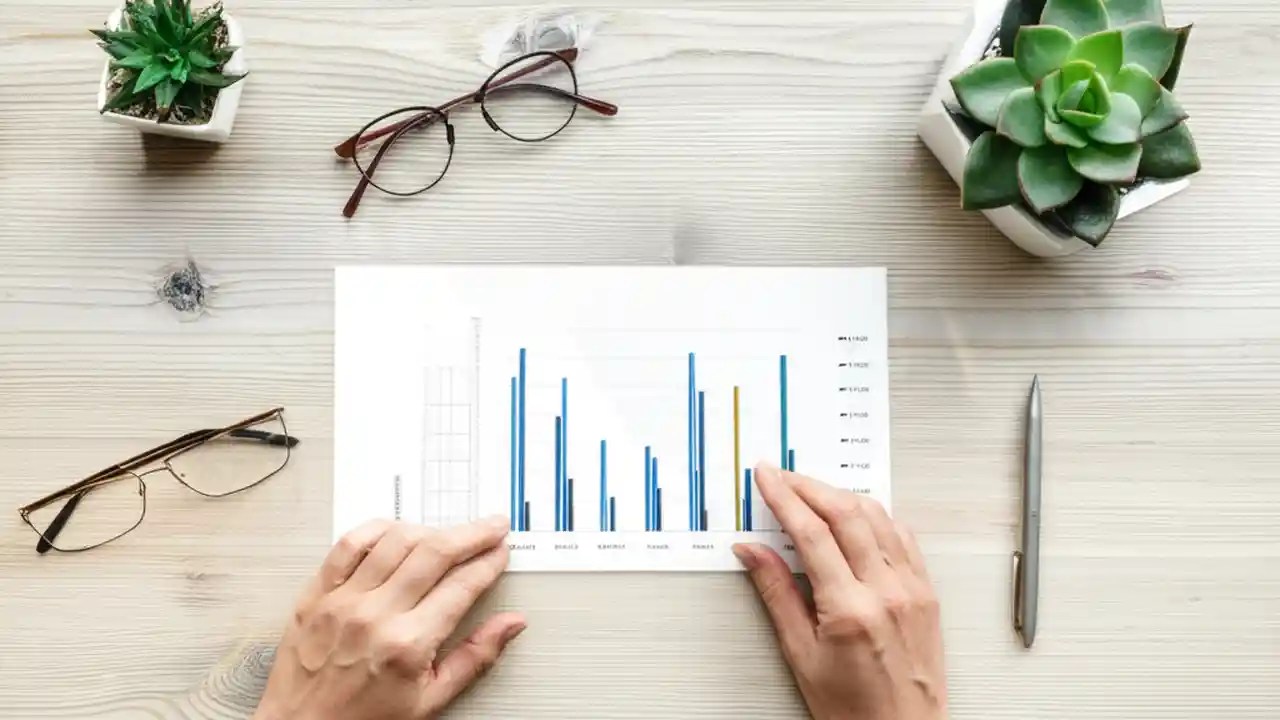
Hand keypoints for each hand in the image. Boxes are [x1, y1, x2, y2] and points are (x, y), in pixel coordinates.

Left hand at [254, 517, 523, 719]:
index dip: (488, 563)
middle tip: (491, 527)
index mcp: (407, 645)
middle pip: (434, 553)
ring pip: (395, 540)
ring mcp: (342, 601)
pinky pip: (348, 545)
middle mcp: (375, 616)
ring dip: (430, 528)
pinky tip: (395, 530)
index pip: (461, 586)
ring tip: (447, 533)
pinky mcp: (316, 594)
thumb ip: (475, 657)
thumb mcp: (430, 701)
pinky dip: (376, 529)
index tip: (500, 553)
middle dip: (472, 534)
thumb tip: (510, 625)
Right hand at [733, 464, 945, 719]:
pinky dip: (875, 517)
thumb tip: (753, 553)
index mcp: (851, 610)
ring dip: (841, 495)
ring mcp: (913, 590)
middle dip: (809, 486)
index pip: (812, 533)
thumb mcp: (801, 655)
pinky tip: (857, 516)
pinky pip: (903, 537)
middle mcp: (888, 593)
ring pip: (878, 517)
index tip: (768, 479)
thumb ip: (776, 594)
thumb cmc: (854, 710)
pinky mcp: (927, 593)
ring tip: (813, 490)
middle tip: (783, 476)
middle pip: (846, 514)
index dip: (785, 497)